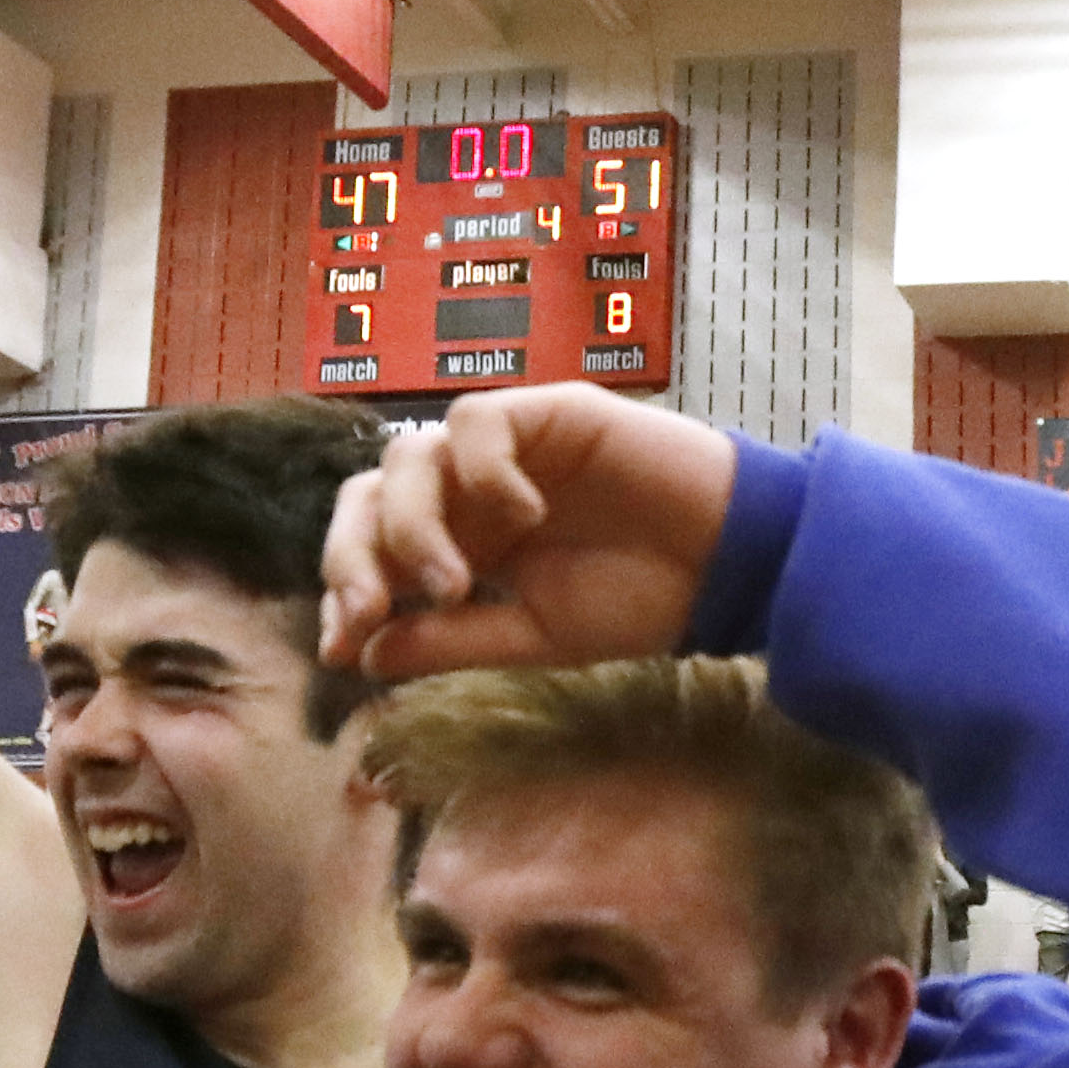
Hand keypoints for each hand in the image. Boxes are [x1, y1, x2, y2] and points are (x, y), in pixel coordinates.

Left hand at [320, 386, 739, 678]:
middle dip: (353, 554)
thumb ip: (450, 639)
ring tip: (456, 582)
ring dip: (413, 524)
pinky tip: (523, 514)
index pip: (370, 545)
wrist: (730, 565)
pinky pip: (478, 420)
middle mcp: (469, 490)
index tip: (338, 648)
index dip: (344, 586)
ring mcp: (505, 448)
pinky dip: (482, 470)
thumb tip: (364, 656)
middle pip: (369, 494)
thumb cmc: (642, 597)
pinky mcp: (546, 411)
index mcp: (460, 540)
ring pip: (408, 456)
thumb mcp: (533, 635)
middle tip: (371, 609)